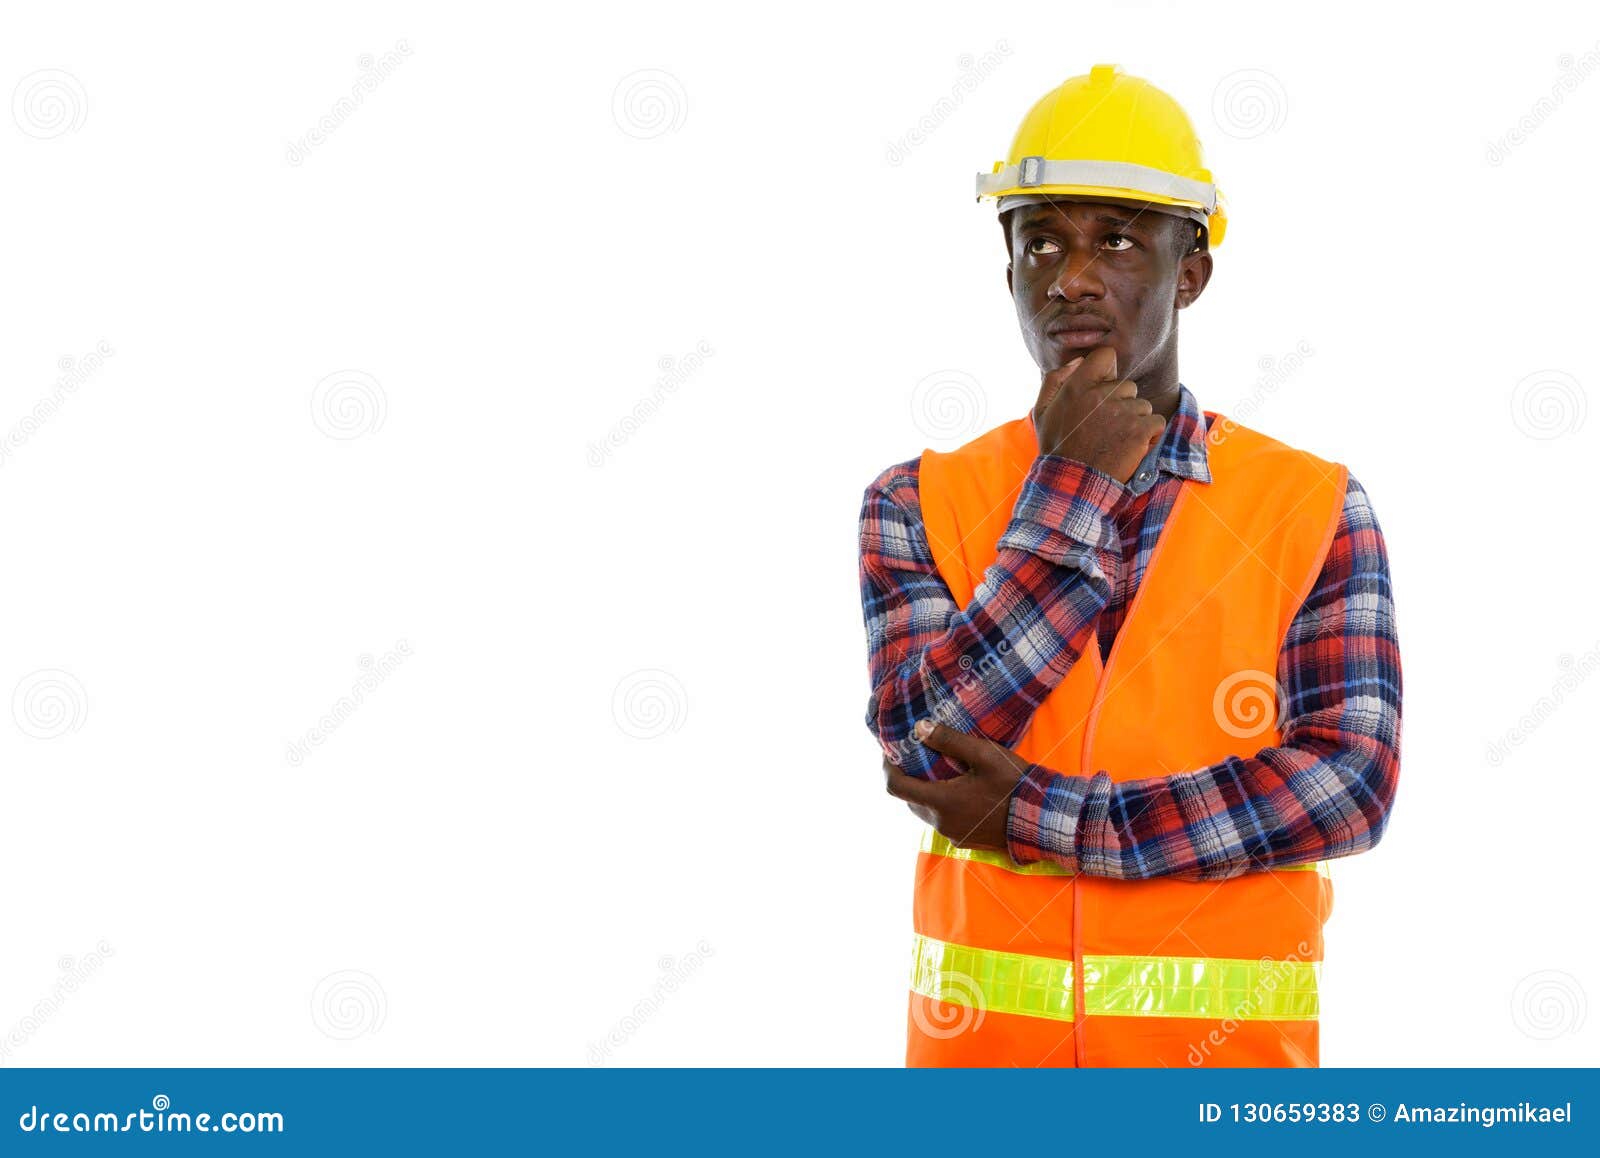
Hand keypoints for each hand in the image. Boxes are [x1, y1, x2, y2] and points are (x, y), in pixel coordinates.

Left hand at [883, 720, 1030, 850]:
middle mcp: (942, 823)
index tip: (891, 753)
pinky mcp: (966, 841)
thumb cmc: (1016, 784)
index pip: (896, 787)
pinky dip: (942, 806)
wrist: (1044, 819)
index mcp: (942, 802)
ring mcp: (954, 835)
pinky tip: (960, 791)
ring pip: (927, 812)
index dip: (888, 768)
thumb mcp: (985, 755)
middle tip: (918, 757)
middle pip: (911, 799)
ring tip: (940, 772)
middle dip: (909, 778)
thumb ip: (950, 740)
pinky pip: (944, 822)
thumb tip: (919, 728)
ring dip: (927, 793)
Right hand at [1033, 345, 1166, 483]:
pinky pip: (1156, 423)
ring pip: (1142, 405)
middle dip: (1122, 403)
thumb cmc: (1057, 448)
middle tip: (1106, 426)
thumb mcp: (1043, 412)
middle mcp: (1101, 395)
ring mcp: (1123, 412)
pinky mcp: (1140, 430)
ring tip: (1117, 440)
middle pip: (1127, 386)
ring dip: (1135, 421)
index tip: (1105, 386)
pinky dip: (1149, 435)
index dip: (1108, 370)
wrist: (1072, 485)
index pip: (1105, 356)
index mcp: (1077, 387)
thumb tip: (1078, 360)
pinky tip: (1132, 447)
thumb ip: (1055, 380)